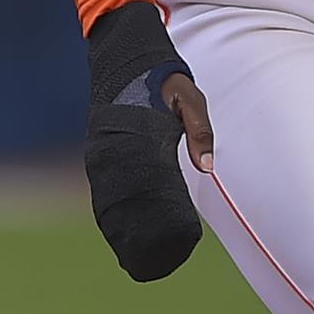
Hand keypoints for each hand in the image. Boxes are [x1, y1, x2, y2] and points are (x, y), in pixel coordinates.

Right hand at [83, 1, 209, 280]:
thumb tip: (207, 167)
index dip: (139, 214)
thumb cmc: (165, 79)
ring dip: (117, 223)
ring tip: (129, 254)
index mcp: (133, 140)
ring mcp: (106, 151)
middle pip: (115, 199)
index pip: (133, 186)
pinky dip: (112, 208)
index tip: (148, 237)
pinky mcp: (107, 151)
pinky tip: (119, 230)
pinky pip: (106, 186)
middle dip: (125, 229)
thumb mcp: (188, 97)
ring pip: (108, 196)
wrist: (131, 56)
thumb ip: (199, 128)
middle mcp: (112, 150)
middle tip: (139, 257)